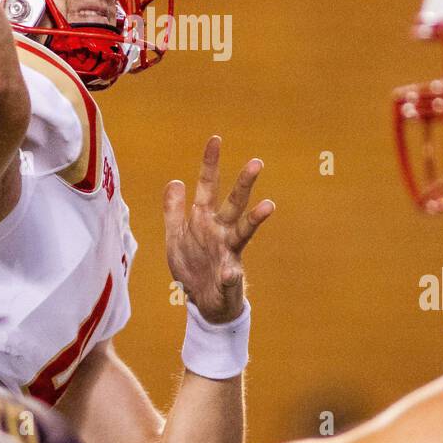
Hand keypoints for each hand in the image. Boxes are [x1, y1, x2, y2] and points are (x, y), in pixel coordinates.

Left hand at [164, 136, 274, 323]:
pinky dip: (231, 275)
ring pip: (244, 232)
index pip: (208, 187)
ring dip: (256, 219)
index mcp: (205, 220)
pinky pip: (231, 276)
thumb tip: (175, 180)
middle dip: (244, 183)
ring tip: (268, 206)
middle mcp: (222, 232)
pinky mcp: (230, 279)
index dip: (210, 164)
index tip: (216, 140)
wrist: (203, 302)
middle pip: (234, 203)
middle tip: (257, 162)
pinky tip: (230, 272)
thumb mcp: (175, 236)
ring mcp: (229, 253)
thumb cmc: (192, 266)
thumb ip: (174, 210)